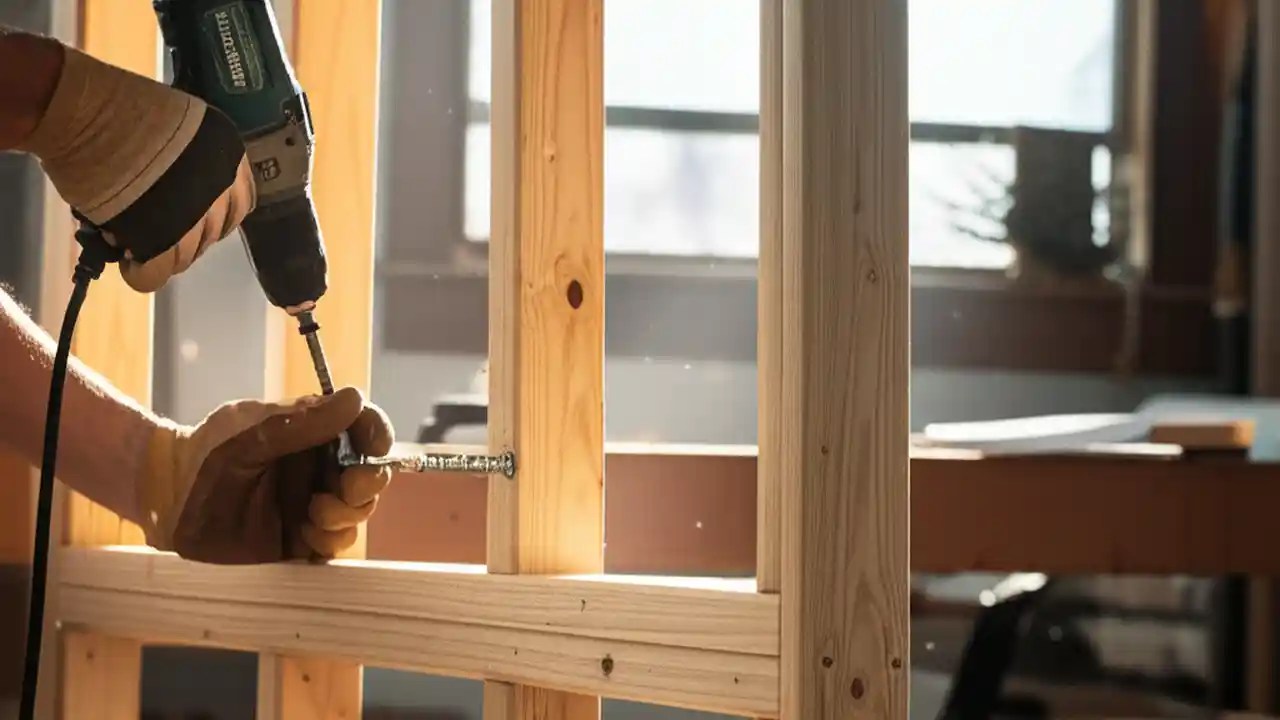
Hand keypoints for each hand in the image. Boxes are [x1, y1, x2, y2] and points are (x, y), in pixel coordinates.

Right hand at [17, 44, 254, 292]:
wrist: (84, 111)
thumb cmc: (119, 109)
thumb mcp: (177, 128)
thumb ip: (190, 162)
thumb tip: (180, 194)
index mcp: (229, 155)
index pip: (238, 205)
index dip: (212, 217)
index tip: (190, 219)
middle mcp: (222, 187)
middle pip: (211, 234)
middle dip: (185, 237)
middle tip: (156, 232)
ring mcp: (196, 214)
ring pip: (186, 257)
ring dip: (162, 256)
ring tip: (134, 244)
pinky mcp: (163, 237)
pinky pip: (158, 272)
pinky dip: (143, 274)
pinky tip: (130, 266)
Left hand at [138, 388, 394, 563]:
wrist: (166, 498)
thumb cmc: (206, 453)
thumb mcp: (254, 433)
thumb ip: (304, 421)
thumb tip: (355, 398)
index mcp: (314, 432)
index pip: (363, 427)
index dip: (378, 435)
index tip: (375, 447)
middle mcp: (318, 467)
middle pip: (369, 475)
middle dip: (367, 483)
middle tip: (347, 488)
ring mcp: (311, 503)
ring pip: (357, 512)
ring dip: (348, 514)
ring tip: (315, 513)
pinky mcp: (299, 539)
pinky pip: (334, 544)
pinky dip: (331, 540)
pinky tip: (307, 533)